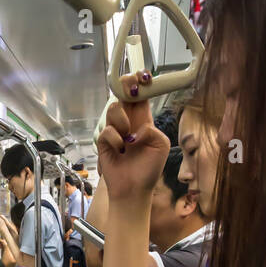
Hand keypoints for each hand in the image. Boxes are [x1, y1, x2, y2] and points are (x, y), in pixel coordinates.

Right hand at [97, 72, 169, 203]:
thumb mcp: (161, 147)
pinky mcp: (104, 142)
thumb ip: (153, 131)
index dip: (140, 83)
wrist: (133, 190)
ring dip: (122, 121)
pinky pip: (106, 130)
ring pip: (113, 109)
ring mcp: (115, 131)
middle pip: (123, 94)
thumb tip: (138, 128)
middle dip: (126, 86)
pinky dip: (115, 139)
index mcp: (144, 120)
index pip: (141, 95)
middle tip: (129, 88)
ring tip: (128, 140)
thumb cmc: (148, 169)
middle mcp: (128, 122)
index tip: (142, 76)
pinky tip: (121, 150)